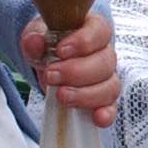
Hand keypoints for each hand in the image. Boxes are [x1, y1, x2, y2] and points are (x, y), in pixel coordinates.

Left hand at [21, 11, 121, 127]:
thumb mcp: (37, 36)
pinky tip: (96, 117)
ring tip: (60, 95)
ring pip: (109, 86)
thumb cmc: (48, 44)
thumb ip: (35, 38)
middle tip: (51, 75)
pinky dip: (106, 113)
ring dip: (85, 94)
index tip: (60, 50)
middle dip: (76, 72)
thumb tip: (36, 42)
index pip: (100, 31)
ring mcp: (107, 78)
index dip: (84, 41)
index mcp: (94, 30)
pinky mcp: (103, 100)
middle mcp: (105, 53)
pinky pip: (112, 107)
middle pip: (105, 62)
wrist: (48, 60)